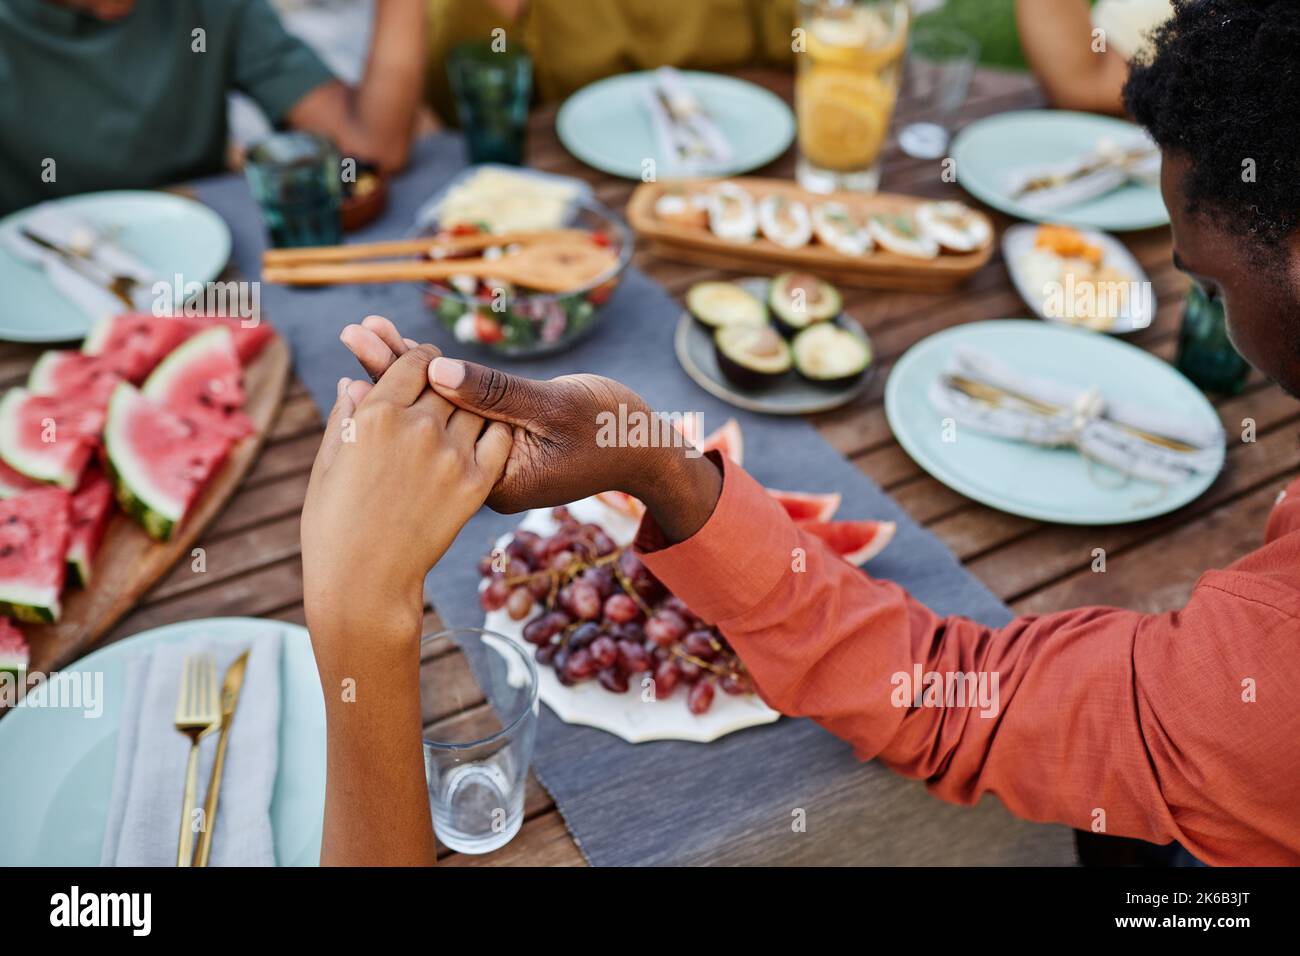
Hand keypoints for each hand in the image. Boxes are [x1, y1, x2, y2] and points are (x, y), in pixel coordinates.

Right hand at [301, 342, 511, 657]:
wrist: (364, 580)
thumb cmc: (333, 524)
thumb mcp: (328, 463)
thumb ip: (346, 416)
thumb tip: (353, 382)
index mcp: (376, 414)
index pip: (414, 362)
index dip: (421, 359)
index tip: (425, 366)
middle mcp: (418, 427)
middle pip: (446, 382)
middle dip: (444, 382)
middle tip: (444, 390)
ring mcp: (451, 455)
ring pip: (475, 407)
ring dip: (469, 406)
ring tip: (462, 416)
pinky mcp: (475, 483)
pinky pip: (499, 439)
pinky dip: (493, 432)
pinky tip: (481, 439)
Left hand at [339, 317, 720, 540]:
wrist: (645, 451)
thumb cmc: (611, 429)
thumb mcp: (556, 408)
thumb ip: (496, 393)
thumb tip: (436, 370)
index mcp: (493, 479)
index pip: (432, 429)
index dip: (397, 383)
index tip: (365, 345)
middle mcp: (482, 473)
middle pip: (425, 420)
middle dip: (390, 373)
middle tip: (355, 332)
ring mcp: (489, 459)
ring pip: (438, 412)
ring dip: (406, 371)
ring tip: (368, 330)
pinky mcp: (499, 441)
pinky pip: (459, 410)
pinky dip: (436, 380)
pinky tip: (408, 351)